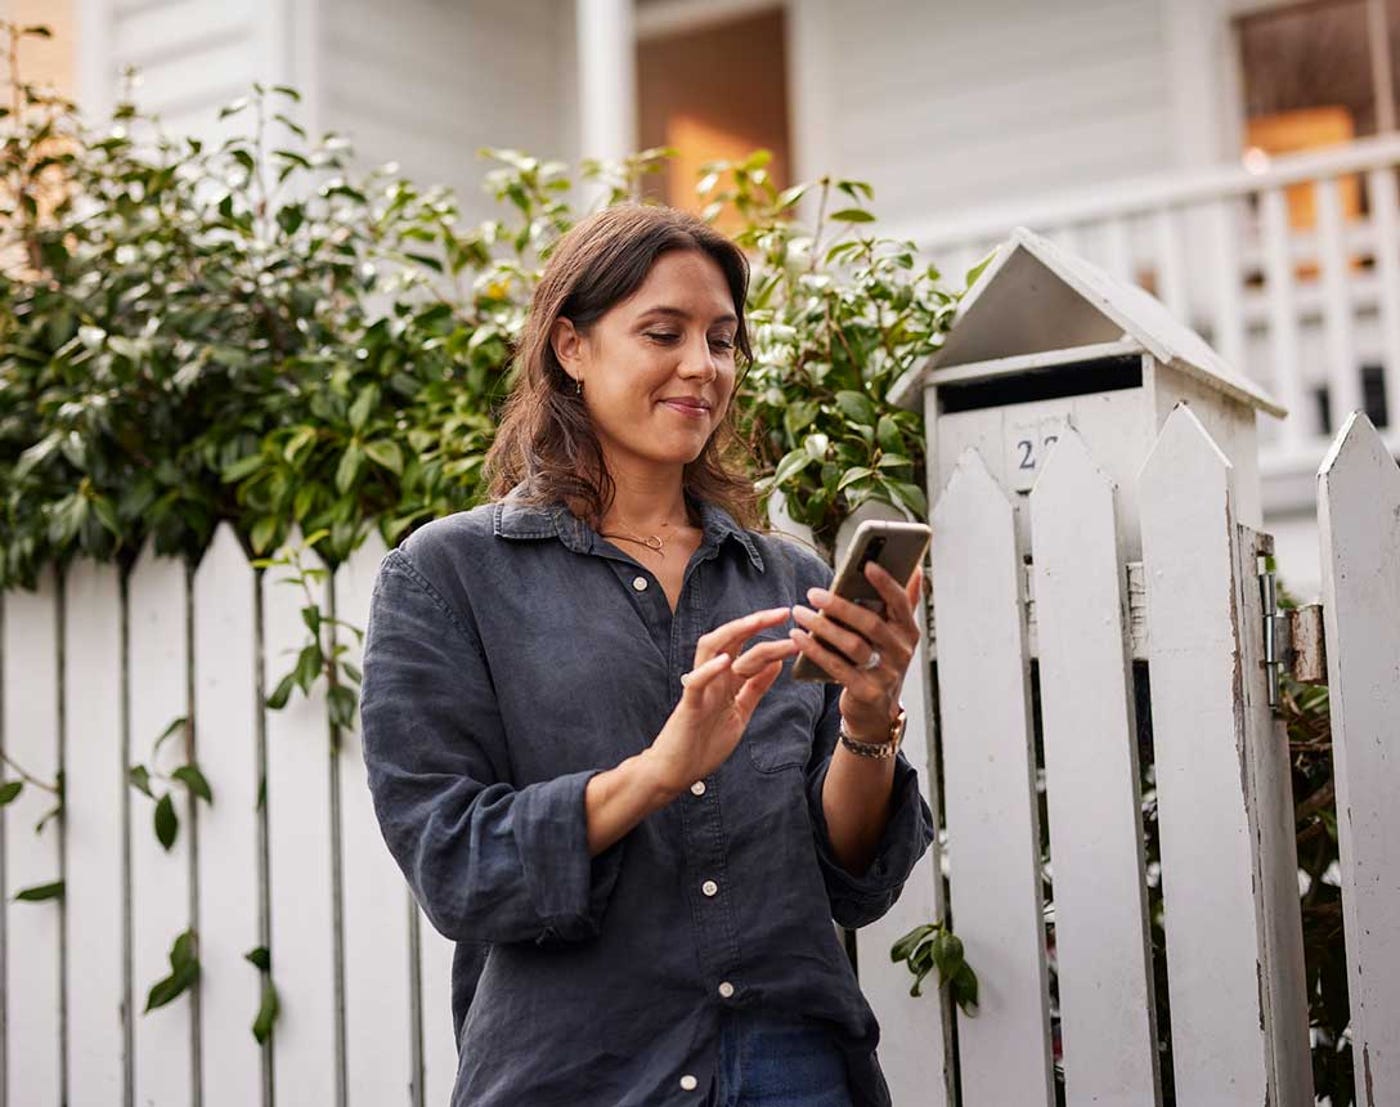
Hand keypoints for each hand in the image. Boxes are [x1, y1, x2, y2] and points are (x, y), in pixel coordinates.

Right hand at [642, 607, 797, 795]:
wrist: (676, 771)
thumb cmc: (705, 743)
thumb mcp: (740, 713)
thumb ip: (755, 688)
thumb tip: (777, 663)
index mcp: (728, 681)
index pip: (751, 650)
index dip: (773, 638)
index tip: (800, 631)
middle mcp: (714, 678)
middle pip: (732, 639)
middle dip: (756, 623)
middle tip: (783, 612)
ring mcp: (701, 689)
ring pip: (710, 649)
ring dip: (733, 633)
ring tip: (755, 622)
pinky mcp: (689, 706)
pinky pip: (696, 683)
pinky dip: (709, 670)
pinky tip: (725, 661)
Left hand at [788, 562, 923, 740]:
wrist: (874, 711)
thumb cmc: (880, 662)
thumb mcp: (896, 635)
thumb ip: (903, 602)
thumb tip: (915, 567)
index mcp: (908, 632)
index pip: (900, 603)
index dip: (886, 583)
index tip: (867, 564)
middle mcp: (902, 652)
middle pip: (871, 623)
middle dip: (840, 606)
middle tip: (813, 593)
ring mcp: (886, 674)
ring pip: (852, 645)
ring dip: (823, 626)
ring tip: (800, 612)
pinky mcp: (867, 692)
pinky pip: (836, 667)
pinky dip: (815, 650)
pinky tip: (798, 636)